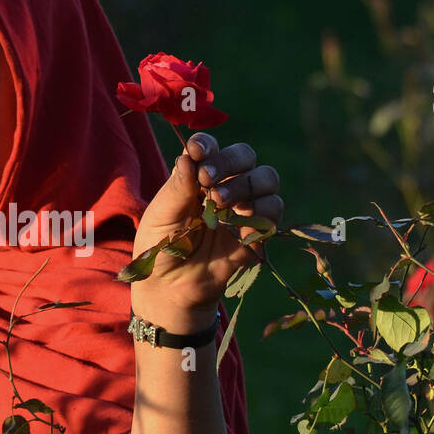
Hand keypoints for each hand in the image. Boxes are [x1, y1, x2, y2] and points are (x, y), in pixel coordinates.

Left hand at [130, 133, 283, 326]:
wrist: (170, 289)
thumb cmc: (160, 248)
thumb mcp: (161, 216)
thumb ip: (178, 187)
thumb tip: (189, 156)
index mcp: (198, 176)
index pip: (211, 148)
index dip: (208, 145)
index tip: (197, 151)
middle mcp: (224, 186)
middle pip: (245, 156)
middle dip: (230, 162)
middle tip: (207, 180)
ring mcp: (243, 208)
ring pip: (266, 178)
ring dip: (246, 185)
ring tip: (220, 203)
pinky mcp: (257, 233)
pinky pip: (274, 211)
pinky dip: (261, 211)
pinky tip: (240, 220)